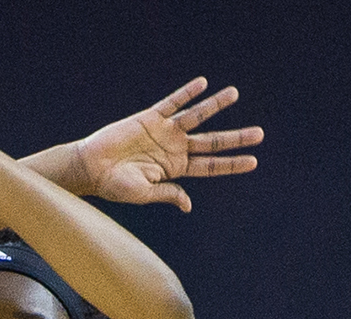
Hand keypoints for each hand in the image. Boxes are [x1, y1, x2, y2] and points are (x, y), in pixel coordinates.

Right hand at [75, 79, 261, 210]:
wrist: (90, 167)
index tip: (254, 161)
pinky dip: (186, 93)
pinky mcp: (150, 118)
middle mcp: (174, 148)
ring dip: (215, 105)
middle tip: (259, 134)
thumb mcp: (144, 194)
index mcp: (175, 169)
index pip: (210, 166)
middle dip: (235, 139)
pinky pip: (172, 102)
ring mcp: (164, 131)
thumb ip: (168, 193)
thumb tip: (188, 204)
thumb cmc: (114, 186)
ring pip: (196, 116)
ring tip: (234, 94)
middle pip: (211, 142)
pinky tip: (202, 83)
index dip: (231, 164)